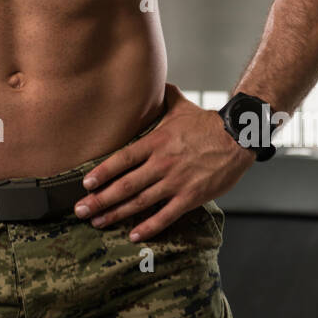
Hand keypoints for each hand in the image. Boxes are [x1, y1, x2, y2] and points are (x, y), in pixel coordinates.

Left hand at [73, 82, 255, 239]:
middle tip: (80, 210)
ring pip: (140, 202)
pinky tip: (134, 235)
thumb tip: (153, 82)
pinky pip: (166, 216)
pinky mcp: (191, 197)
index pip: (122, 159)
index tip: (86, 184)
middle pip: (124, 185)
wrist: (237, 138)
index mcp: (156, 142)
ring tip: (98, 222)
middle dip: (100, 199)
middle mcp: (161, 163)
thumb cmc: (207, 124)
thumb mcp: (180, 106)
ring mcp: (175, 182)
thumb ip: (163, 98)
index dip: (102, 172)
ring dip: (116, 214)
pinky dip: (149, 227)